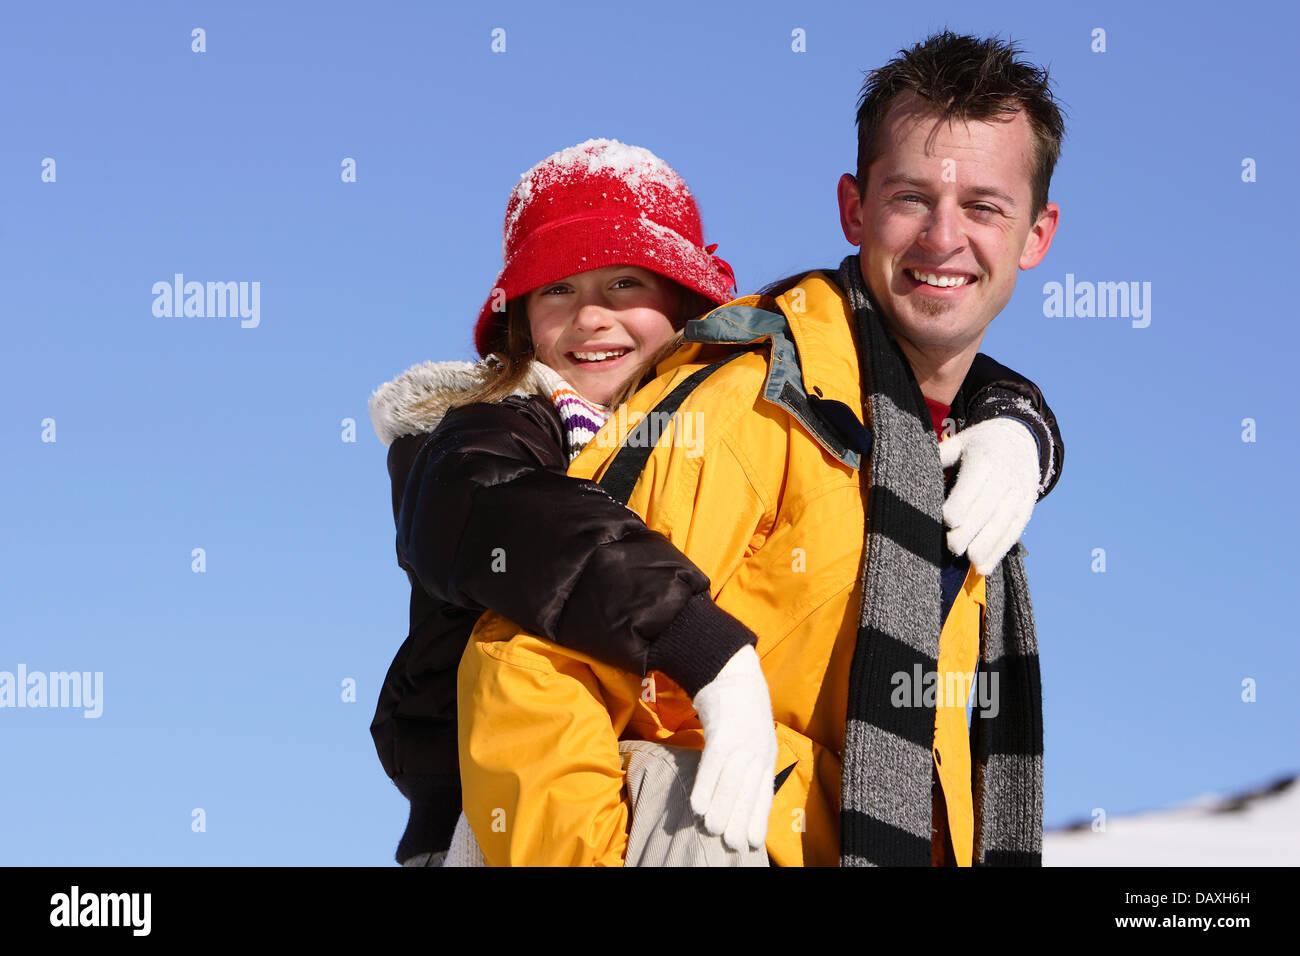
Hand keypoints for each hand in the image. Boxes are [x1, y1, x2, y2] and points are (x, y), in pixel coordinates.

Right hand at [689, 644, 777, 850]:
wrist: (731, 667)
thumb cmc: (739, 706)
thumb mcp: (753, 734)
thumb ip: (747, 760)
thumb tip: (737, 791)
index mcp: (767, 753)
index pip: (764, 792)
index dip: (758, 818)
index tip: (753, 843)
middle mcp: (759, 749)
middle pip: (749, 791)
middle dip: (741, 820)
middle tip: (733, 845)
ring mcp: (742, 740)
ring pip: (732, 781)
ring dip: (722, 809)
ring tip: (713, 830)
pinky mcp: (723, 729)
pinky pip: (714, 764)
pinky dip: (707, 786)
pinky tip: (698, 806)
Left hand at [938, 418, 1038, 574]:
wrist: (1022, 439)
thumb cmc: (980, 444)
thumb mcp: (960, 442)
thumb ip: (939, 456)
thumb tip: (911, 469)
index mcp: (984, 459)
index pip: (973, 483)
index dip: (961, 503)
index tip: (947, 519)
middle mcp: (1004, 477)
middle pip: (987, 507)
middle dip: (970, 529)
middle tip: (952, 547)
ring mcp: (1018, 494)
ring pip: (1003, 523)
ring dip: (988, 545)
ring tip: (972, 563)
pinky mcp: (1026, 508)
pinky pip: (1014, 532)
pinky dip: (999, 552)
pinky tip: (984, 568)